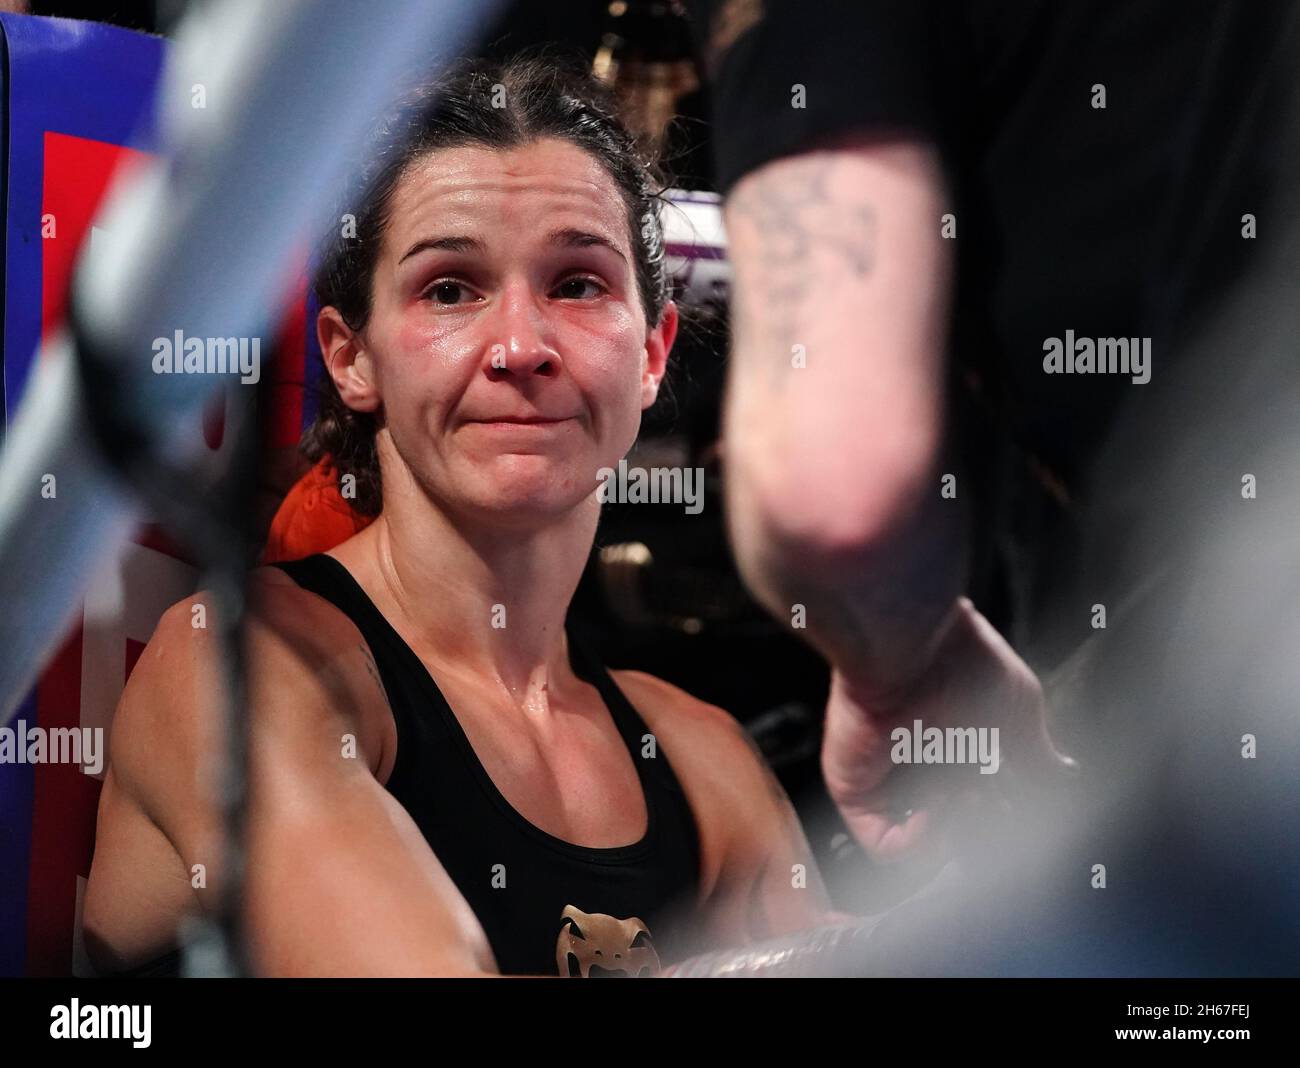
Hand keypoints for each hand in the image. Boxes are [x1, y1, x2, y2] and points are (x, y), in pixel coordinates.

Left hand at [821, 598, 1076, 877]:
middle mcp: (921, 764)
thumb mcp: (1019, 708)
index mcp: (954, 744)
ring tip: (962, 801)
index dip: (1003, 814)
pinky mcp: (856, 791)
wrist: (911, 647)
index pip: (978, 803)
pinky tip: (933, 813)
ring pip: (918, 844)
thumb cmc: (964, 663)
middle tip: (991, 803)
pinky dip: (914, 845)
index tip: (1018, 805)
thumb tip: (1062, 774)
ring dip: (950, 838)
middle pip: (952, 828)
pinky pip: (883, 845)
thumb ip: (1036, 750)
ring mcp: (886, 781)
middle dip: (980, 826)